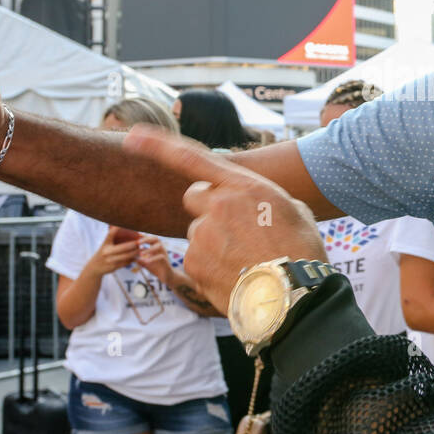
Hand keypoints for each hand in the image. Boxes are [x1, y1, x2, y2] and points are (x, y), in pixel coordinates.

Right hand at [86, 228, 140, 279]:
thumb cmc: (103, 252)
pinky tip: (138, 256)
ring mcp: (110, 260)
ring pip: (127, 256)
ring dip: (136, 252)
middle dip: (134, 244)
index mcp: (105, 244)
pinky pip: (126, 262)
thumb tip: (122, 228)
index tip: (126, 224)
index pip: (111, 234)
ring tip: (142, 249)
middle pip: (124, 247)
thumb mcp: (105, 244)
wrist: (94, 267)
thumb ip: (113, 238)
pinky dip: (133, 259)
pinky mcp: (114, 267)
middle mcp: (107, 252)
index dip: (117, 228)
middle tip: (142, 241)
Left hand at [123, 126, 324, 314]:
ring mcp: (203, 235)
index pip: (192, 158)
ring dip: (214, 243)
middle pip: (195, 197)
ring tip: (245, 261)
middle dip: (207, 207)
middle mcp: (217, 206)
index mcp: (244, 186)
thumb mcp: (295, 212)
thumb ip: (266, 201)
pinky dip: (212, 268)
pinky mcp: (194, 264)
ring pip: (199, 233)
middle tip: (233, 228)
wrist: (293, 295)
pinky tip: (237, 277)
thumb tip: (258, 210)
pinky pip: (197, 260)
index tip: (132, 138)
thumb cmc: (301, 253)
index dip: (158, 146)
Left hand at [135, 236, 176, 286]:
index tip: (134, 235)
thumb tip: (130, 257)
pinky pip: (161, 257)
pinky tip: (146, 262)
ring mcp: (164, 254)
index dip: (143, 236)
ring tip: (141, 254)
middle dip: (146, 239)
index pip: (150, 238)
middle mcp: (161, 249)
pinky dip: (153, 258)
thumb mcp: (146, 263)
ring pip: (159, 246)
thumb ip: (139, 259)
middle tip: (137, 242)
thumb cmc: (156, 268)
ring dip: (149, 249)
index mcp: (156, 248)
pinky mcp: (166, 261)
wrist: (167, 277)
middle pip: (156, 238)